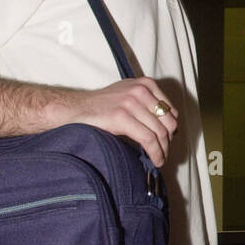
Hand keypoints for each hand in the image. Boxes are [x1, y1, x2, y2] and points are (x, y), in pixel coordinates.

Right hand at [52, 78, 177, 166]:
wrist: (73, 109)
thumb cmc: (100, 107)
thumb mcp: (127, 96)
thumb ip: (147, 105)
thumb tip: (169, 126)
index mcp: (145, 84)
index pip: (170, 110)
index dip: (171, 129)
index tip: (167, 141)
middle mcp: (140, 90)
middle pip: (168, 122)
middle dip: (168, 140)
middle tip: (163, 153)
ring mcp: (131, 103)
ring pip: (160, 132)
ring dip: (163, 150)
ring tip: (160, 160)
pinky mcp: (122, 117)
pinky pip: (148, 139)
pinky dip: (156, 153)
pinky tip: (155, 161)